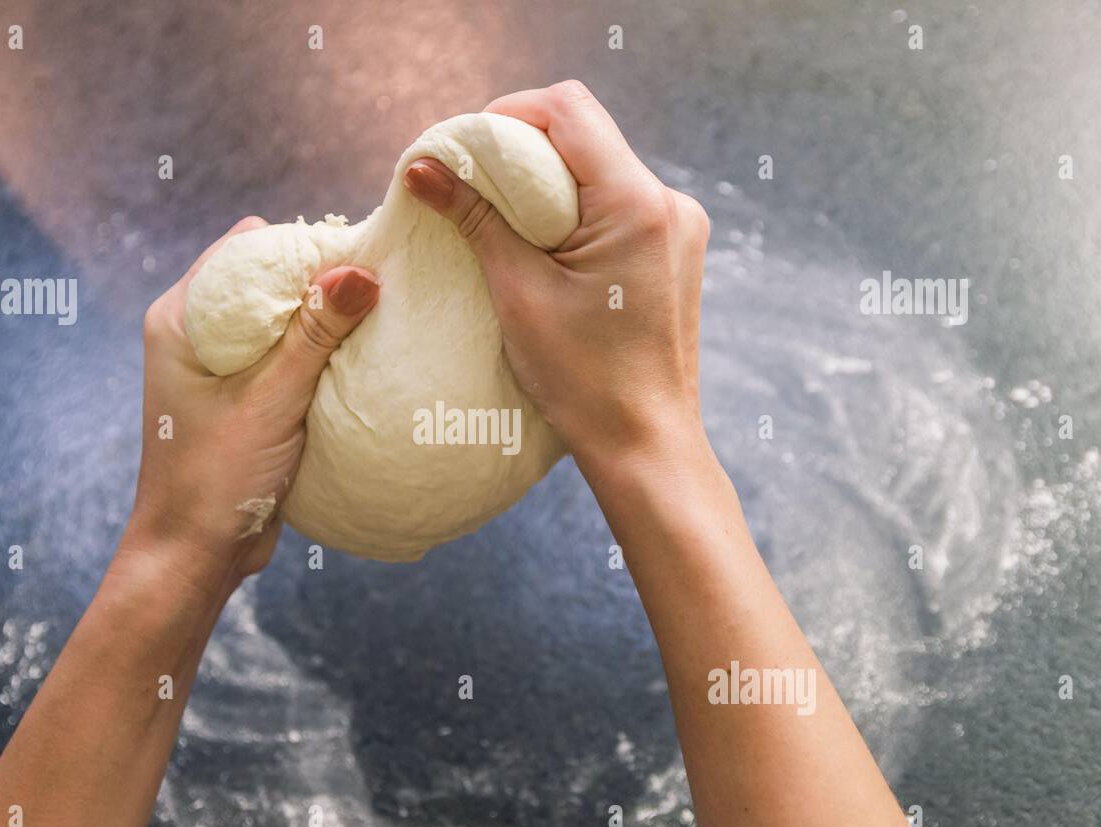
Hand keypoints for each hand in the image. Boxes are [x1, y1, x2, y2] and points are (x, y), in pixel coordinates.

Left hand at [125, 216, 379, 591]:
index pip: (245, 248)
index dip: (300, 247)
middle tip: (376, 289)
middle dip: (319, 282)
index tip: (357, 258)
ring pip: (283, 319)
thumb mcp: (270, 401)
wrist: (196, 555)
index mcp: (179, 318)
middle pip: (268, 279)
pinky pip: (289, 356)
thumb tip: (362, 272)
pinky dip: (321, 354)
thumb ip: (314, 335)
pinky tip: (358, 359)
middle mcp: (196, 333)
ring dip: (324, 321)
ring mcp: (221, 366)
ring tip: (376, 319)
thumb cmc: (215, 478)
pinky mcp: (246, 396)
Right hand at [403, 80, 710, 478]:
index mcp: (637, 204)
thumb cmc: (584, 380)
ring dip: (547, 182)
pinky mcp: (673, 248)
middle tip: (473, 186)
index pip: (568, 109)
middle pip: (584, 134)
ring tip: (502, 222)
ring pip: (599, 167)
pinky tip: (542, 248)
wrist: (644, 442)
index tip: (464, 151)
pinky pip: (617, 202)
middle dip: (522, 149)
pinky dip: (573, 210)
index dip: (507, 114)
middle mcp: (669, 202)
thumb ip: (474, 219)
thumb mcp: (518, 292)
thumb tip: (422, 167)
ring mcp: (678, 225)